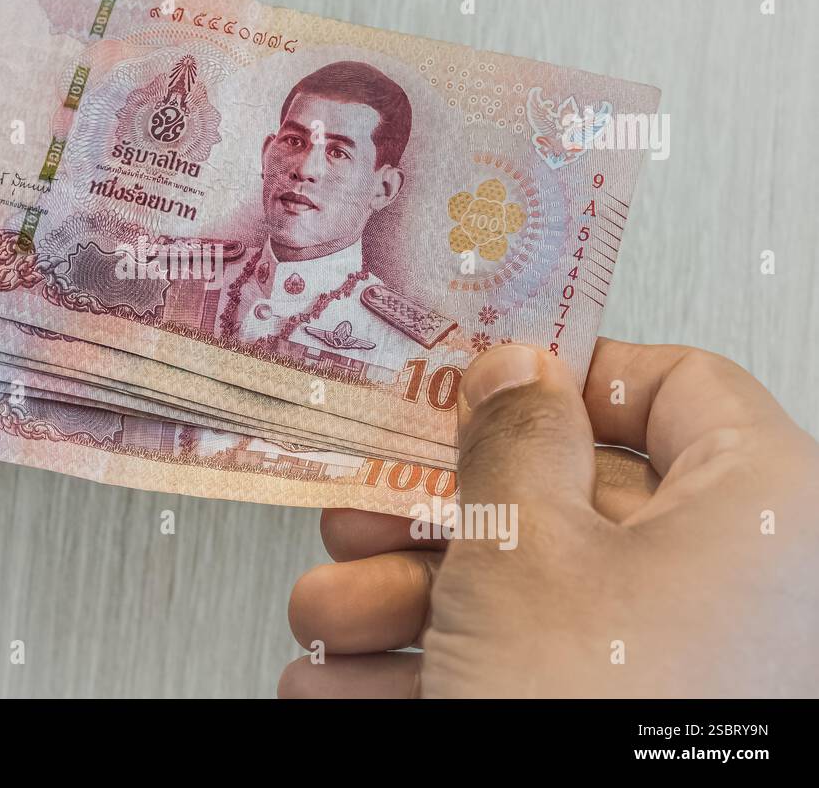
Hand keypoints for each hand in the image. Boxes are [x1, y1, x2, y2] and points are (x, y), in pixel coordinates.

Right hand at [281, 338, 818, 696]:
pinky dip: (438, 669)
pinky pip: (534, 669)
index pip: (674, 387)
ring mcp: (690, 668)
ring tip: (328, 621)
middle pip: (569, 506)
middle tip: (360, 516)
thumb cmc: (601, 720)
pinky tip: (349, 683)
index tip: (477, 389)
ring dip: (406, 602)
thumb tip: (513, 370)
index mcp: (764, 511)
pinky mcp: (634, 723)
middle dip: (433, 517)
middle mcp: (745, 590)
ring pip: (532, 598)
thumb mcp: (523, 548)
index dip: (563, 376)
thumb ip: (512, 436)